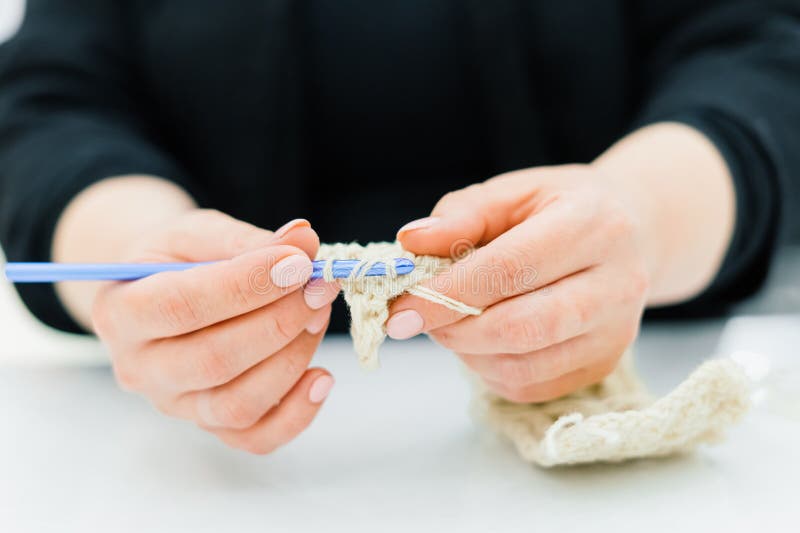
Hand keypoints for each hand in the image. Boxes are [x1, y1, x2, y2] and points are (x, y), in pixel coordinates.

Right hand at [90, 209, 340, 452]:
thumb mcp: (197, 233)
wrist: (161, 292)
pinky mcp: (211, 426)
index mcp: (120, 311)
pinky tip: (322, 377)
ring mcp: (175, 405)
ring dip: (292, 359)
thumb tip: (303, 240)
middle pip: (214, 360)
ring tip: (318, 315)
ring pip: (237, 404)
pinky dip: (297, 414)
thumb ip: (245, 238)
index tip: (298, 262)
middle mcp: (140, 369)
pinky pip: (255, 438)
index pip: (182, 305)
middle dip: (279, 322)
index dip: (247, 284)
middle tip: (319, 287)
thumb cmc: (177, 259)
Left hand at [388, 165, 649, 402]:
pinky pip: (532, 386)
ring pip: (525, 366)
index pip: (509, 268)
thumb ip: (462, 213)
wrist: (633, 231)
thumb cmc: (560, 207)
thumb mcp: (514, 190)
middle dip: (453, 329)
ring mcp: (616, 331)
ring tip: (450, 324)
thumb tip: (411, 244)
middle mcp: (617, 282)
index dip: (448, 293)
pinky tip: (480, 342)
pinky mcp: (605, 363)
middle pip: (522, 326)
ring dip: (468, 353)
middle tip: (415, 320)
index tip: (400, 308)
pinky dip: (490, 371)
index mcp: (593, 225)